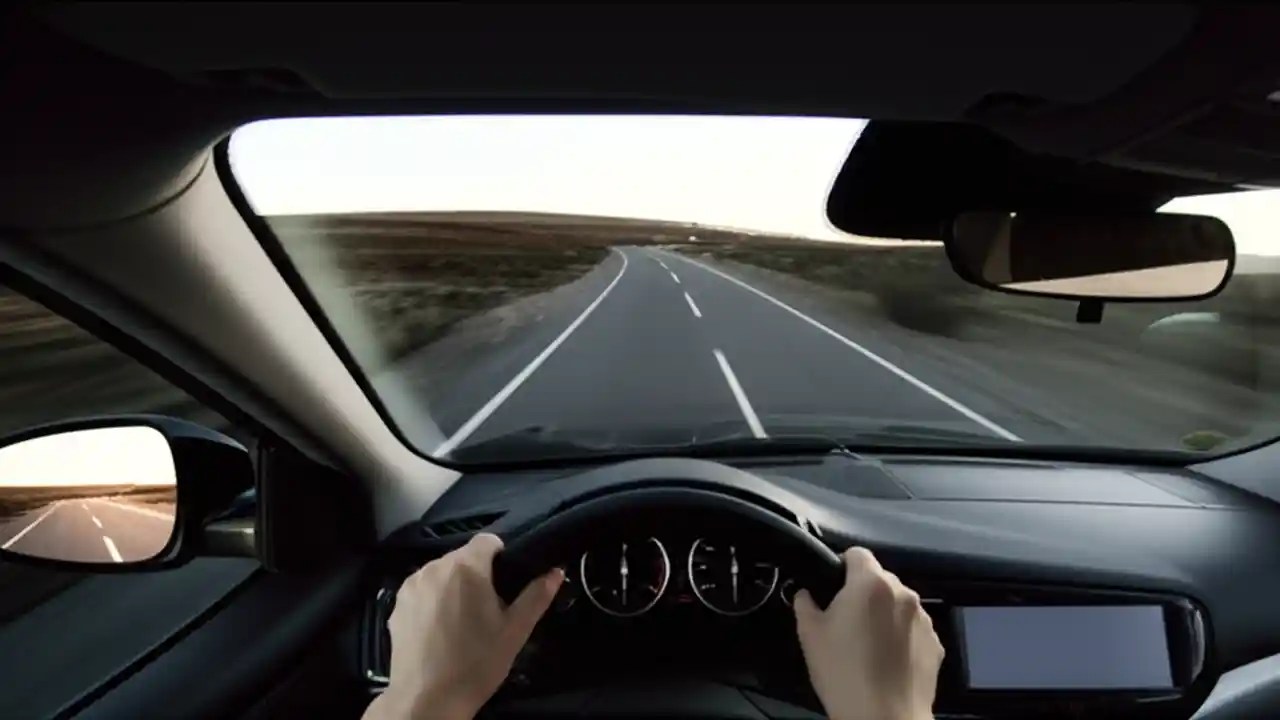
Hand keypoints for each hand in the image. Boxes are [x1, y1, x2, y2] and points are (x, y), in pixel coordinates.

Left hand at [364, 533, 562, 719]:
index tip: (506, 584)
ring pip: (441, 572)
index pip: (488, 540)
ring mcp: (412, 585)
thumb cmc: (477, 663)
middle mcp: (435, 567)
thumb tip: (555, 571)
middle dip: (477, 574)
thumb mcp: (515, 631)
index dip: (501, 556)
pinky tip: (438, 629)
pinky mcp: (396, 604)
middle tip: (487, 609)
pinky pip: (422, 589)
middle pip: (463, 557)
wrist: (427, 699)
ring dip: (453, 585)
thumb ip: (537, 596)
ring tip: (461, 620)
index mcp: (466, 567)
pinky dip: (432, 599)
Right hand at [794, 547, 943, 719]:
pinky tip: (889, 660)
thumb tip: (807, 594)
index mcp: (871, 583)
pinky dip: (903, 636)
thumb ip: (805, 603)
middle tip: (846, 622)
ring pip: (899, 604)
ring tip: (869, 645)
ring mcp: (925, 619)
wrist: (884, 718)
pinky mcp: (936, 643)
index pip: (857, 553)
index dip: (842, 566)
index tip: (833, 588)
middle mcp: (904, 593)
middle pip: (880, 579)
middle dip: (863, 593)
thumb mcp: (809, 635)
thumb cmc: (842, 672)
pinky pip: (914, 629)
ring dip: (885, 614)